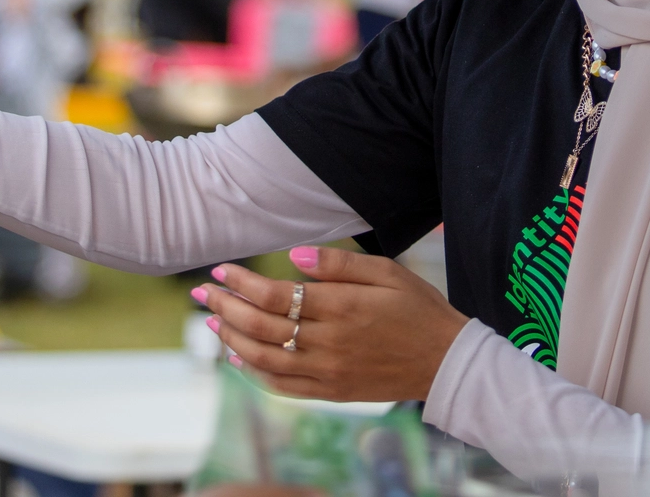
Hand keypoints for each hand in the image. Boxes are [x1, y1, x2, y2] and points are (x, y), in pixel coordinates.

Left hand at [194, 245, 468, 401]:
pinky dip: (255, 372)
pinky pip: (284, 386)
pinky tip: (239, 357)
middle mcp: (331, 342)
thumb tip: (294, 258)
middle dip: (226, 307)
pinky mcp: (333, 393)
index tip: (221, 270)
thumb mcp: (386, 272)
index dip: (242, 283)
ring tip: (213, 321)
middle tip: (203, 292)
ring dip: (233, 339)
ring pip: (266, 359)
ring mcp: (329, 371)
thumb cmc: (417, 308)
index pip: (276, 295)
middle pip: (263, 326)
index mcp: (343, 307)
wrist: (446, 362)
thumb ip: (339, 264)